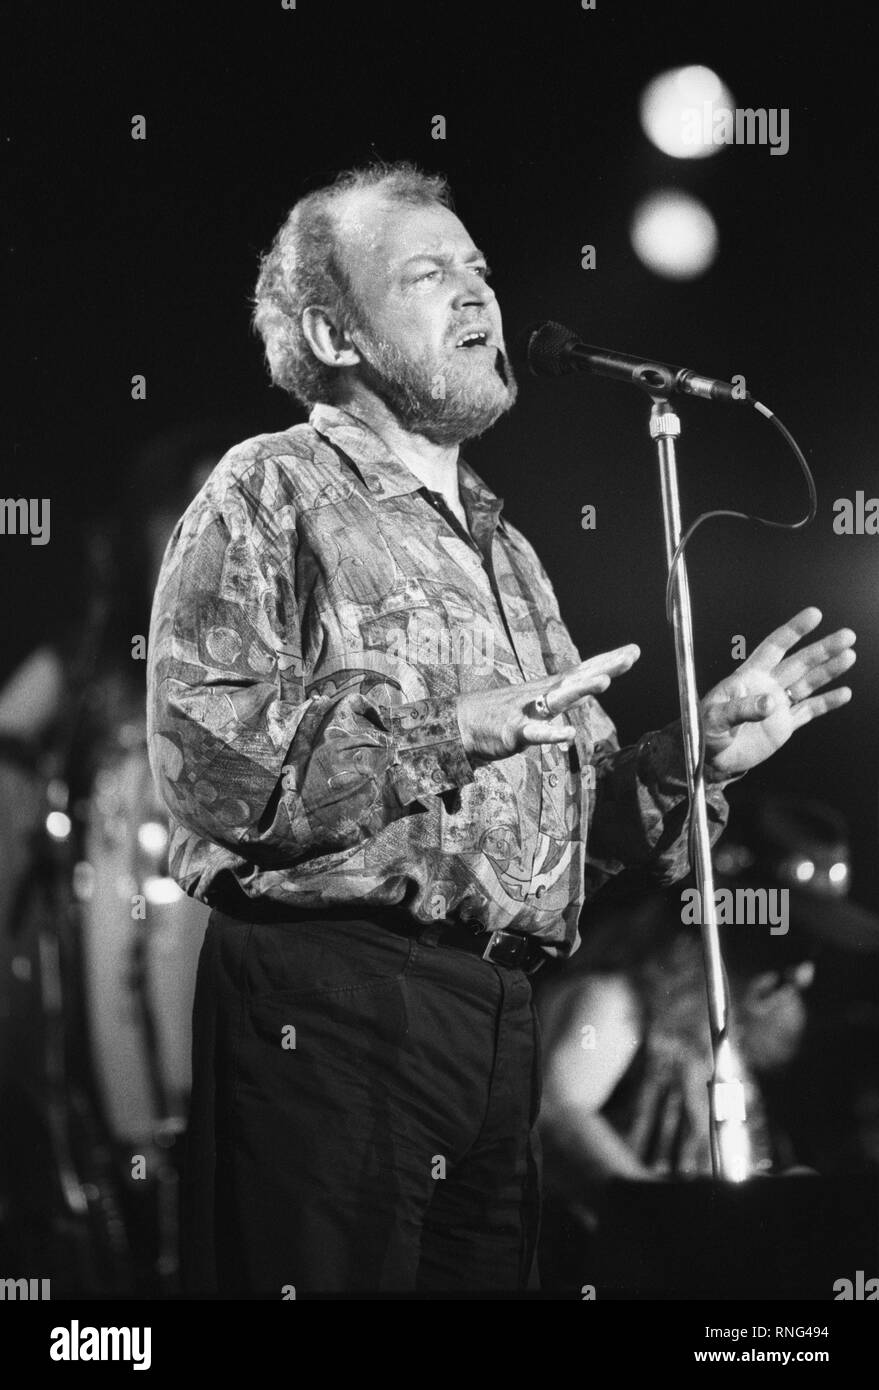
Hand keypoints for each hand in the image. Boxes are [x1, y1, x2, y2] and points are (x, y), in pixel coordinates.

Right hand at [456, 644, 639, 762]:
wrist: (460, 723)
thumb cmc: (500, 712)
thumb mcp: (537, 701)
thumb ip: (566, 696)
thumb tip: (592, 686)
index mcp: (547, 689)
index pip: (582, 671)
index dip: (607, 662)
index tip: (633, 651)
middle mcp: (540, 695)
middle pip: (576, 678)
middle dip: (604, 668)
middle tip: (630, 656)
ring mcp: (526, 711)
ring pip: (557, 699)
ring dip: (580, 690)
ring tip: (604, 683)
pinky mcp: (513, 731)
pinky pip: (534, 733)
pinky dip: (552, 734)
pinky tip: (569, 735)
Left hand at [701, 608, 854, 779]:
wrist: (709, 760)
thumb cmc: (704, 732)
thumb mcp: (715, 718)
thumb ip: (742, 709)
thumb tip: (771, 702)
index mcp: (747, 677)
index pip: (774, 648)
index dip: (793, 631)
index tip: (814, 615)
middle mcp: (766, 686)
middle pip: (799, 662)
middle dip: (822, 649)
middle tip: (846, 636)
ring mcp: (777, 705)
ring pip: (808, 682)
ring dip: (829, 670)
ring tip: (849, 656)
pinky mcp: (784, 726)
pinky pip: (809, 711)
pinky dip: (827, 702)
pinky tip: (844, 693)